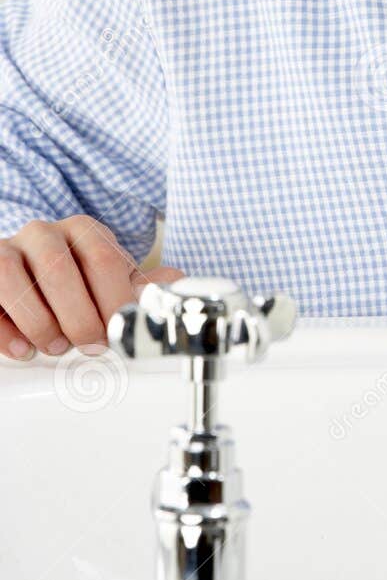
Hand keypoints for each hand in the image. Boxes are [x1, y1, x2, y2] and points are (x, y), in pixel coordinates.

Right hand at [0, 216, 184, 359]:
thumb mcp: (108, 283)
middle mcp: (43, 233)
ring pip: (13, 275)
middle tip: (89, 345)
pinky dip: (4, 330)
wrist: (26, 278)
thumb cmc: (72, 284)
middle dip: (78, 316)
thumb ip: (139, 287)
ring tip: (55, 346)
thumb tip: (177, 283)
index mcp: (83, 231)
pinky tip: (24, 348)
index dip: (113, 300)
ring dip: (39, 320)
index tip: (118, 331)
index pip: (103, 259)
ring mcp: (7, 250)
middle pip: (59, 268)